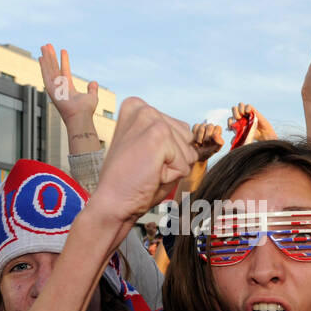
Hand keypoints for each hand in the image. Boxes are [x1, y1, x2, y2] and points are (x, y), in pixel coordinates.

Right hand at [38, 45, 97, 122]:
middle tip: (47, 45)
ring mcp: (54, 87)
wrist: (81, 116)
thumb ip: (92, 89)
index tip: (63, 50)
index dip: (64, 60)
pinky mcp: (51, 89)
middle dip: (51, 56)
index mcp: (67, 87)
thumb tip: (93, 82)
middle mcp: (59, 86)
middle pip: (54, 68)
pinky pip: (46, 75)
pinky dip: (43, 66)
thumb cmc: (86, 110)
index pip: (64, 70)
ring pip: (49, 69)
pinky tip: (41, 57)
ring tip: (44, 46)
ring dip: (47, 57)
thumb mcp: (92, 97)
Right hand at [93, 98, 197, 224]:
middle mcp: (142, 108)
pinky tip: (149, 175)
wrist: (112, 203)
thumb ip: (171, 137)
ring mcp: (150, 119)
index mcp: (137, 108)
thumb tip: (199, 137)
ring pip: (188, 150)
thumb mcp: (151, 152)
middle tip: (144, 167)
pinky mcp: (158, 134)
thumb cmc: (131, 182)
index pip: (180, 130)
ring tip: (146, 171)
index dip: (168, 153)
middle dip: (173, 159)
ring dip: (173, 167)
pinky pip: (185, 162)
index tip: (141, 160)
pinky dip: (172, 176)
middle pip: (187, 137)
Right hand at [190, 122, 223, 161]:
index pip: (217, 128)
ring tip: (200, 144)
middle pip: (210, 127)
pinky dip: (195, 136)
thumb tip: (215, 134)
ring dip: (200, 139)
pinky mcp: (196, 127)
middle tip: (205, 145)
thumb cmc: (208, 151)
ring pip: (201, 128)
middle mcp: (211, 127)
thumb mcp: (216, 149)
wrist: (198, 155)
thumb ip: (219, 143)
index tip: (211, 143)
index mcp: (217, 131)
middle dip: (207, 138)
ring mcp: (203, 126)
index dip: (214, 136)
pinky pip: (195, 128)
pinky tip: (195, 141)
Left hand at [229, 103, 275, 141]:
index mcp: (237, 122)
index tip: (232, 127)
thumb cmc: (253, 135)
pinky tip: (249, 113)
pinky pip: (248, 105)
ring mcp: (247, 113)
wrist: (263, 135)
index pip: (230, 119)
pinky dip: (247, 108)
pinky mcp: (253, 111)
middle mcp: (242, 116)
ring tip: (243, 115)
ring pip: (240, 105)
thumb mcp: (243, 138)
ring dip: (239, 109)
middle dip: (234, 113)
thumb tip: (231, 141)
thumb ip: (237, 139)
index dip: (230, 122)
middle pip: (234, 109)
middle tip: (238, 119)